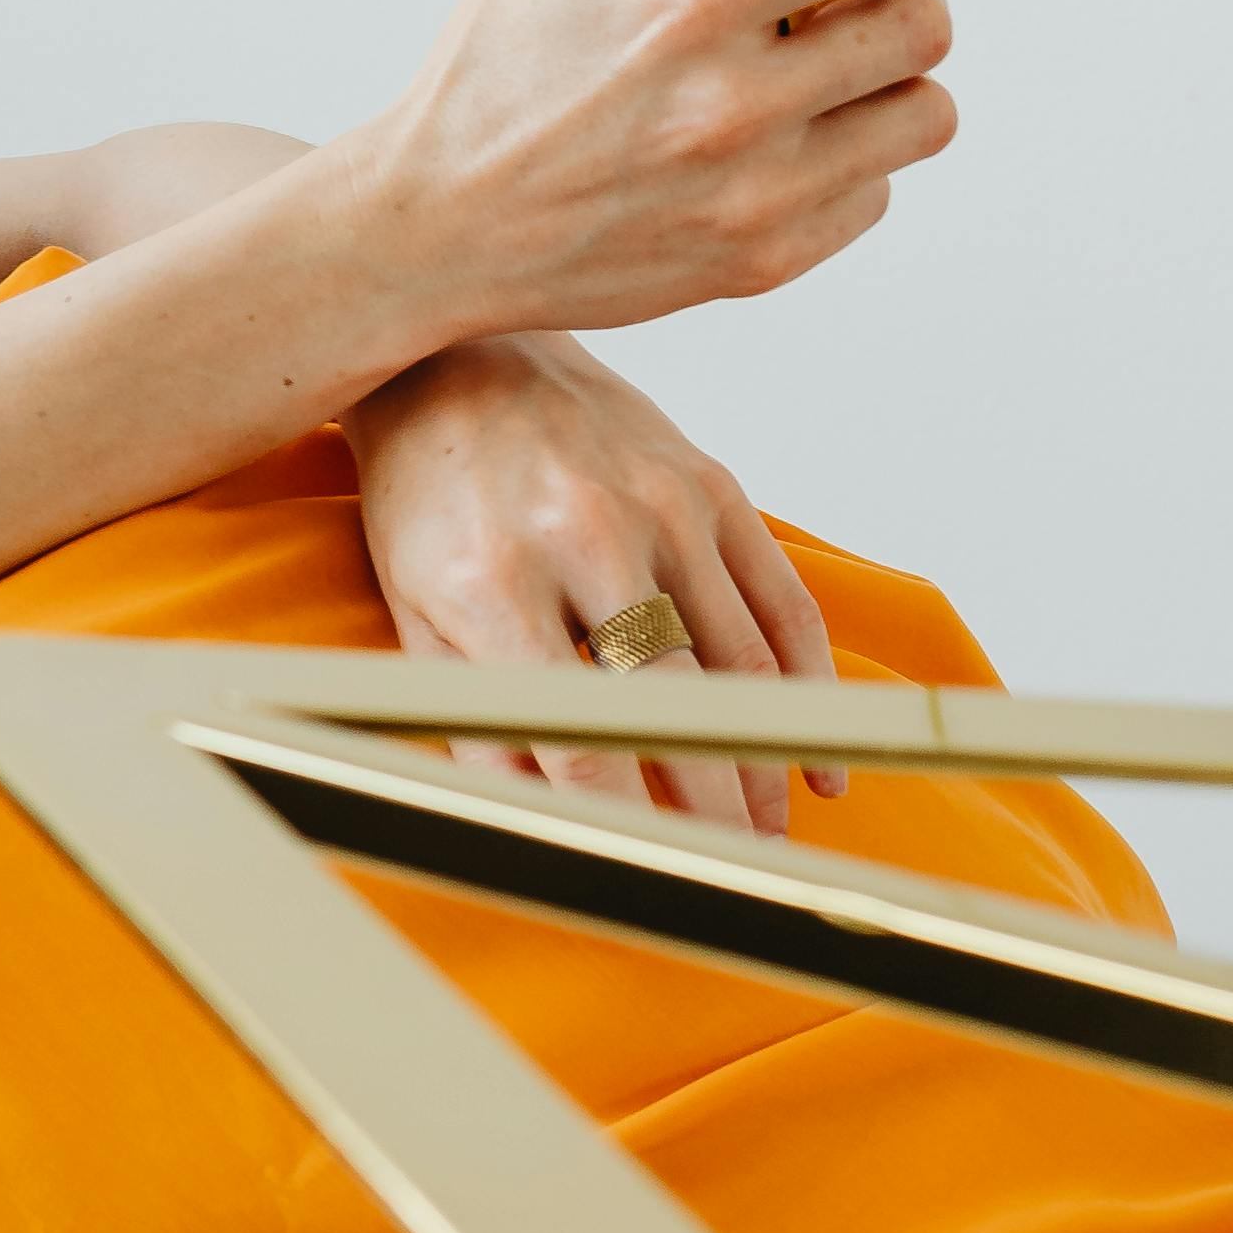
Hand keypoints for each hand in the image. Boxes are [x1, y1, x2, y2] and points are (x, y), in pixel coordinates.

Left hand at [345, 332, 841, 836]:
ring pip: (743, 663)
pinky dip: (810, 687)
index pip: (577, 734)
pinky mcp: (711, 483)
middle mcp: (586, 534)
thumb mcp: (417, 615)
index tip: (650, 873)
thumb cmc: (427, 500)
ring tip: (770, 831)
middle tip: (735, 872)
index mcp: (495, 580)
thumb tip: (545, 826)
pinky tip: (815, 752)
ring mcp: (660, 503)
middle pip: (678, 703)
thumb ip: (479, 721)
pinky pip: (782, 601)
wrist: (460, 359)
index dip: (624, 820)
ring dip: (767, 760)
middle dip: (715, 807)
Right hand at [361, 0, 952, 348]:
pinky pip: (875, 194)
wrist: (438, 225)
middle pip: (925, 26)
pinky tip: (785, 140)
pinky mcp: (764, 261)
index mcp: (691, 2)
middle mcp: (737, 102)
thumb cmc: (489, 67)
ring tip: (830, 70)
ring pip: (924, 116)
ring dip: (892, 81)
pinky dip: (849, 160)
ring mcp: (759, 192)